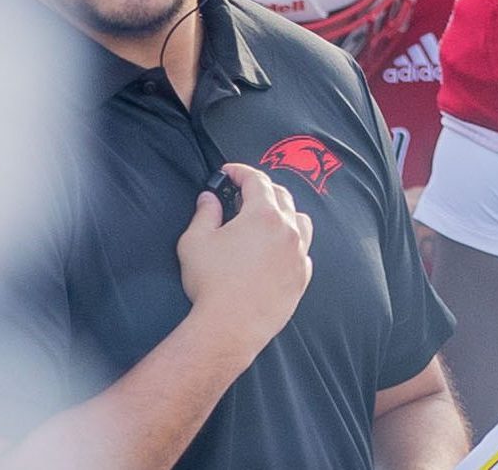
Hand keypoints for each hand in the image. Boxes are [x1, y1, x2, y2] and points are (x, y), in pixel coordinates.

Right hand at [178, 165, 313, 359]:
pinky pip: (301, 250)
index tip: (228, 172)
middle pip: (281, 196)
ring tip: (264, 220)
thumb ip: (204, 213)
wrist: (230, 326)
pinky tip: (275, 251)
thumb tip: (210, 198)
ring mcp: (299, 252)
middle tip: (242, 194)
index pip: (256, 180)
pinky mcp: (302, 274)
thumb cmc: (210, 283)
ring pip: (299, 220)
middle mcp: (288, 228)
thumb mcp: (195, 242)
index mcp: (264, 214)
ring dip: (283, 214)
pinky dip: (290, 243)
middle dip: (262, 190)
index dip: (240, 172)